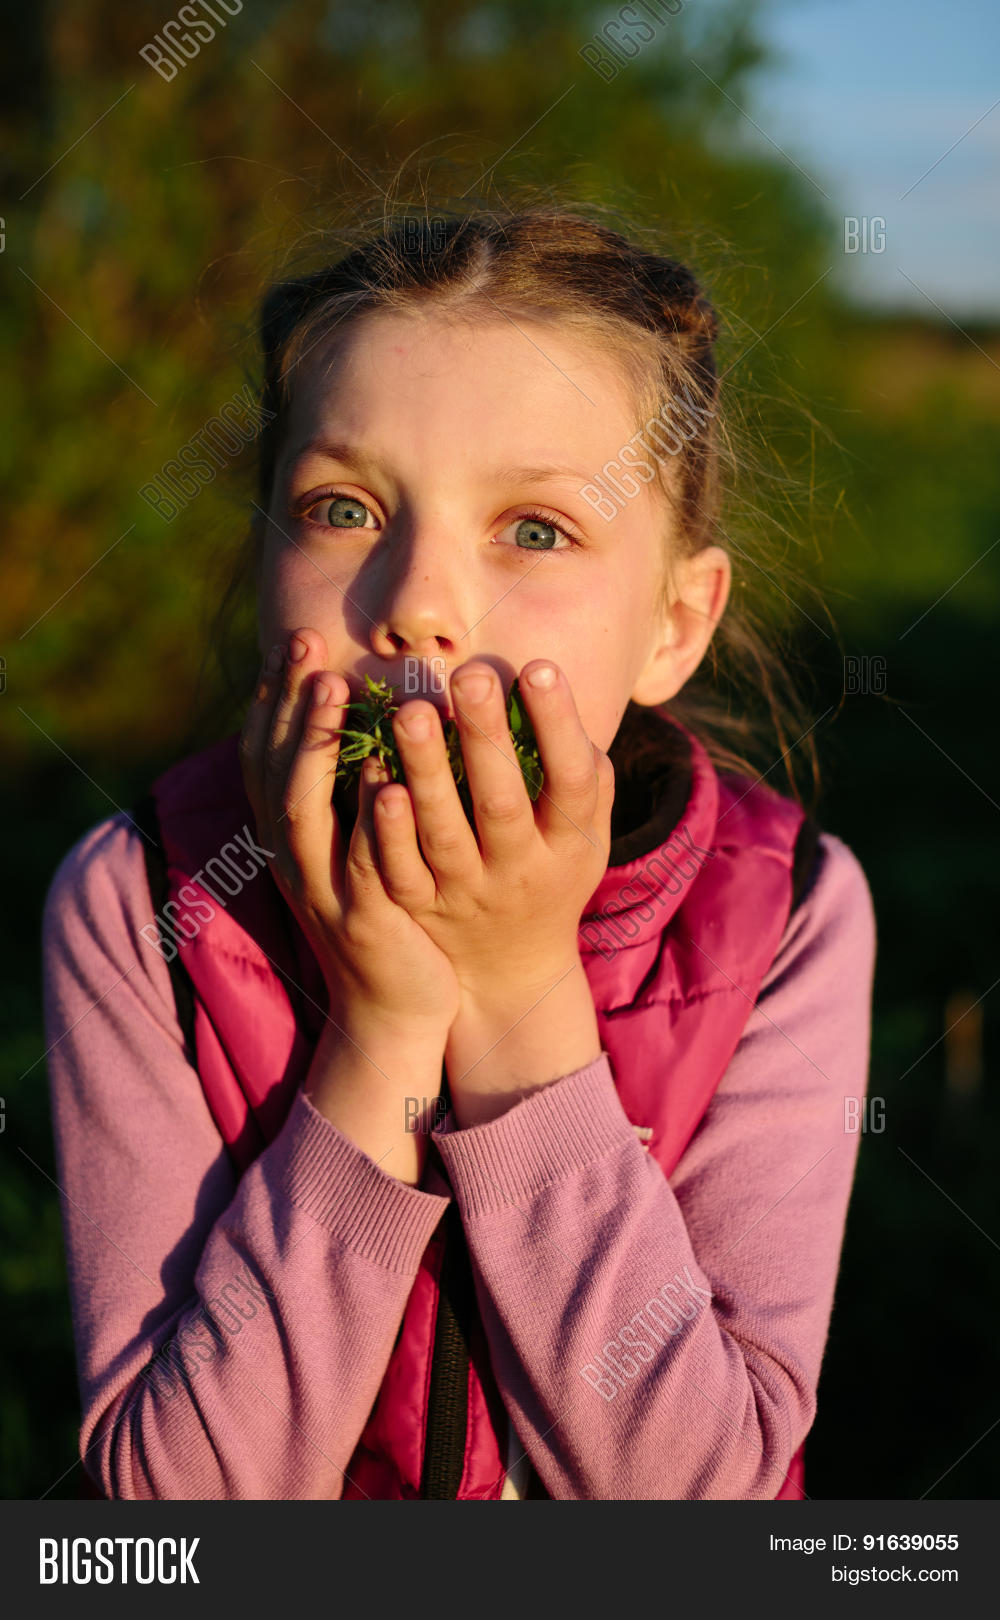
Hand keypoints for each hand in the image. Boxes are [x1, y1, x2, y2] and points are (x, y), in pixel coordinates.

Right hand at [238, 629, 462, 1036]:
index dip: (273, 696)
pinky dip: (364, 818)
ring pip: (304, 810)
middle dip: (287, 700)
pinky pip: (358, 862)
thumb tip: (365, 717)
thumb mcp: (355, 845)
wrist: (395, 1008)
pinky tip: (381, 778)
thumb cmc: (385, 911)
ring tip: (334, 689)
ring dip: (314, 745)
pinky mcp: (361, 919)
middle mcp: (292, 857)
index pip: (265, 753)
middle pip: (274, 767)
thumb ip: (351, 788)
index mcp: (288, 836)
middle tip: (304, 639)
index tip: (291, 639)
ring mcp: (321, 889)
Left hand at [367, 658, 614, 1011]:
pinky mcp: (422, 908)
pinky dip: (388, 829)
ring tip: (411, 712)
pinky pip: (400, 869)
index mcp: (570, 842)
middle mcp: (522, 870)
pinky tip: (374, 778)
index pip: (572, 779)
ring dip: (426, 773)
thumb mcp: (584, 828)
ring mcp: (468, 893)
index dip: (558, 725)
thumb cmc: (551, 867)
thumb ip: (581, 765)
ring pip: (444, 834)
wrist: (511, 967)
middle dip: (486, 738)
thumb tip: (547, 684)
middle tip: (467, 675)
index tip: (535, 667)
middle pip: (503, 803)